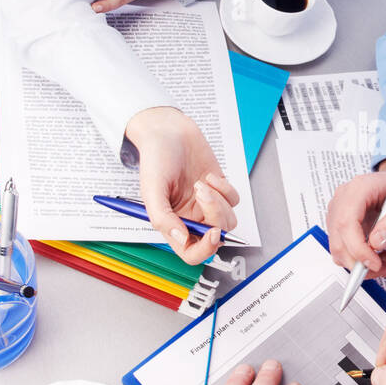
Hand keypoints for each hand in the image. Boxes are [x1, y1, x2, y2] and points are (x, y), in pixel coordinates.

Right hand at [126, 106, 239, 265]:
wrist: (168, 131)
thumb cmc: (155, 159)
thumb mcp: (152, 190)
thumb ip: (162, 218)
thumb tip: (181, 238)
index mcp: (172, 224)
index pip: (191, 253)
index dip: (204, 250)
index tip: (211, 233)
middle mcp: (191, 218)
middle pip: (215, 237)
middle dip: (214, 217)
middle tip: (202, 194)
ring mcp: (206, 205)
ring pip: (227, 220)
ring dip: (219, 201)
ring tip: (201, 182)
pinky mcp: (219, 190)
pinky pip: (233, 200)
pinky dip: (224, 188)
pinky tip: (208, 176)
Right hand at [326, 154, 385, 279]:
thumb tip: (376, 242)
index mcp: (360, 188)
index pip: (346, 222)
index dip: (357, 248)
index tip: (375, 263)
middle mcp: (344, 199)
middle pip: (339, 239)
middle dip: (360, 262)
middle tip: (385, 268)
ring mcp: (340, 212)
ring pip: (339, 248)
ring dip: (361, 264)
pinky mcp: (342, 225)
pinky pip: (345, 249)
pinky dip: (360, 260)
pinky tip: (380, 256)